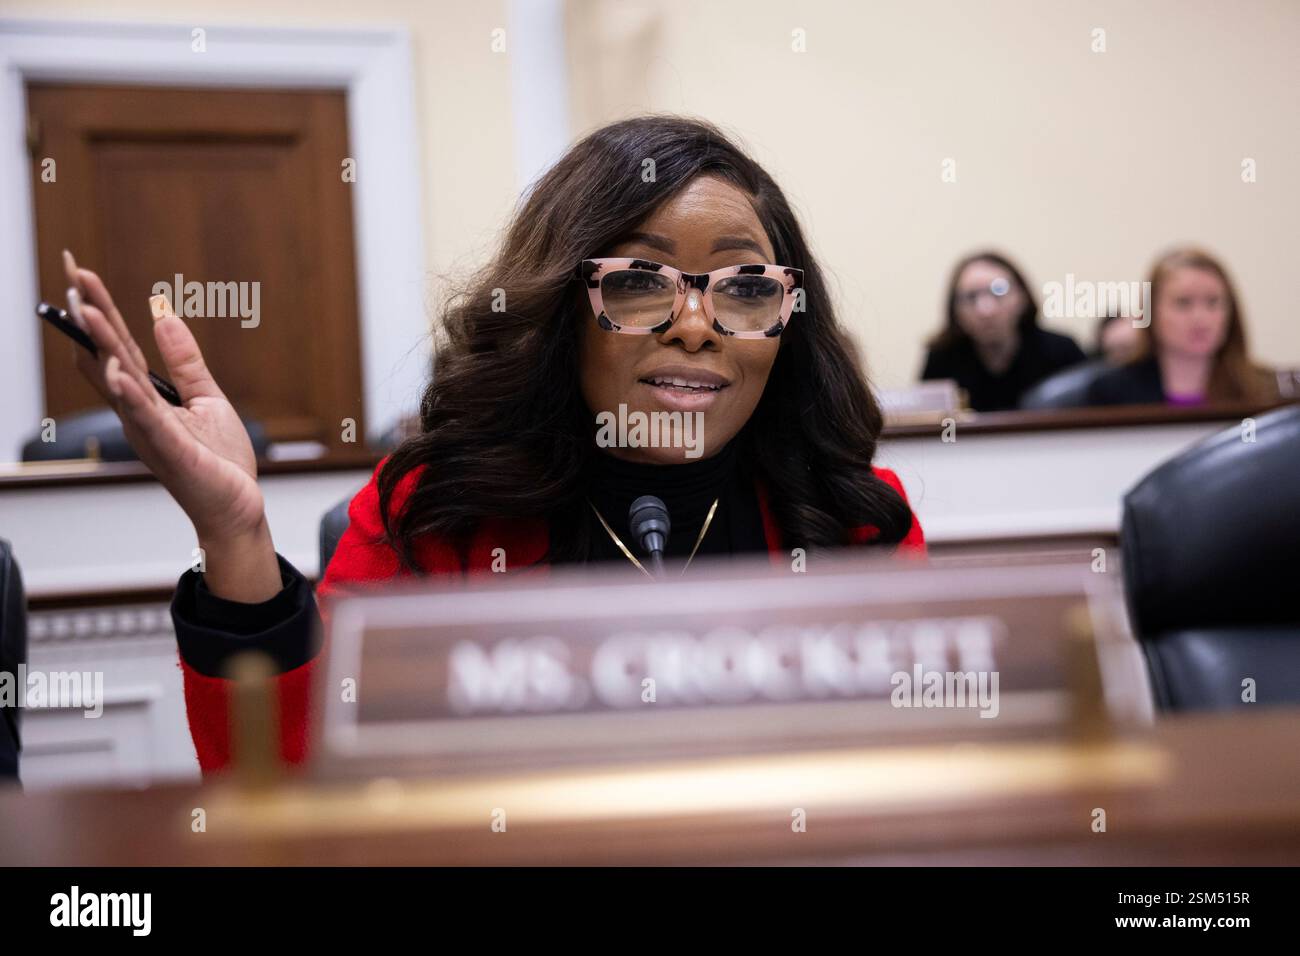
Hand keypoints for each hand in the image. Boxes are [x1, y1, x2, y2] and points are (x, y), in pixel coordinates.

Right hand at [65, 250, 280, 601]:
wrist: (237, 507)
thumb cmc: (220, 462)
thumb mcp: (207, 400)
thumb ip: (185, 362)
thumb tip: (164, 317)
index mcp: (147, 399)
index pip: (118, 346)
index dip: (101, 310)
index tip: (80, 273)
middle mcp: (139, 412)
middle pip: (109, 354)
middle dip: (91, 315)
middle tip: (71, 273)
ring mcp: (150, 431)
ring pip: (120, 381)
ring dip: (103, 344)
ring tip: (85, 309)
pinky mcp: (170, 450)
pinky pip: (146, 418)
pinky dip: (129, 394)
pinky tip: (117, 371)